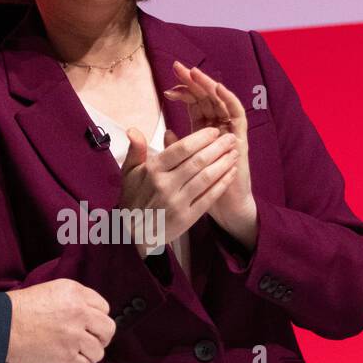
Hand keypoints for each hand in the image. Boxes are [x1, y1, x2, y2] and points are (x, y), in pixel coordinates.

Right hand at [5, 279, 113, 362]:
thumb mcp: (51, 291)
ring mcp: (74, 335)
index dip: (96, 321)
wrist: (0, 325)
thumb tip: (88, 317)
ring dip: (86, 357)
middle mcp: (79, 312)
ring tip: (70, 356)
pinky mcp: (66, 356)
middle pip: (107, 330)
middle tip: (86, 344)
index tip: (88, 328)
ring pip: (98, 352)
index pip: (103, 308)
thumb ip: (73, 301)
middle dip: (99, 339)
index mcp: (75, 293)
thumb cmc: (18, 310)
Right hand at [120, 125, 238, 257]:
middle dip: (217, 147)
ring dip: (223, 164)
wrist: (134, 233)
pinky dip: (222, 184)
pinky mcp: (186, 218)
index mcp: (153, 170)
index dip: (201, 138)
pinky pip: (208, 197)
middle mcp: (165, 185)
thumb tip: (133, 129)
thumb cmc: (133, 197)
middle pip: (197, 161)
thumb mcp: (129, 172)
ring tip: (234, 153)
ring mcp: (177, 202)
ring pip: (206, 178)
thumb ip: (135, 150)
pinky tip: (231, 173)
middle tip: (230, 138)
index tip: (214, 131)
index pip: (181, 149)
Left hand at [166, 61, 257, 248]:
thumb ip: (175, 148)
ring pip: (220, 101)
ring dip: (208, 84)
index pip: (194, 105)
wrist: (222, 208)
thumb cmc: (201, 188)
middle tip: (177, 67)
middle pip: (206, 98)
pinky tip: (217, 87)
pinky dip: (228, 98)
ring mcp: (230, 131)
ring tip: (194, 72)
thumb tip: (165, 132)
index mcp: (203, 132)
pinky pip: (237, 113)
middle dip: (193, 81)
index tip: (168, 88)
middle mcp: (218, 128)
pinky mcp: (240, 137)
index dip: (183, 93)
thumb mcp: (182, 166)